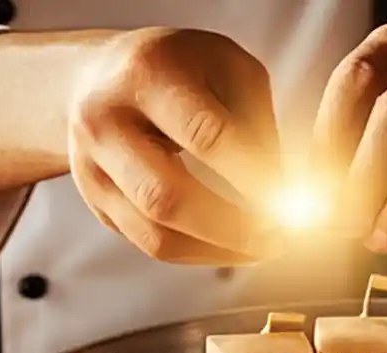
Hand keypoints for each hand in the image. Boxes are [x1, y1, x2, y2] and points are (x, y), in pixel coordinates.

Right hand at [67, 28, 281, 263]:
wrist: (97, 76)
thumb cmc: (177, 66)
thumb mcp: (226, 66)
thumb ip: (256, 122)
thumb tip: (285, 190)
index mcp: (146, 73)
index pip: (204, 136)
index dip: (254, 177)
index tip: (297, 202)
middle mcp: (105, 122)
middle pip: (168, 197)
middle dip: (233, 228)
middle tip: (283, 239)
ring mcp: (90, 167)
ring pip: (155, 234)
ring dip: (217, 251)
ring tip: (263, 249)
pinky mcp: (94, 202)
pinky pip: (148, 243)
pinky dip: (197, 253)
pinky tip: (231, 247)